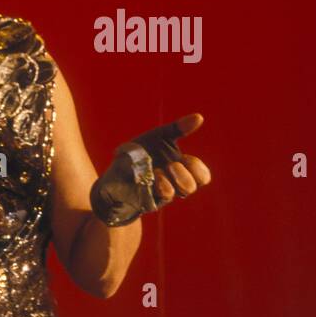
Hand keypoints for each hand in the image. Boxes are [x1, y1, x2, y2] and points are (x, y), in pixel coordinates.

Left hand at [90, 113, 211, 225]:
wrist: (113, 173)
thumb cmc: (138, 155)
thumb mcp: (156, 138)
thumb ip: (176, 129)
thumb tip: (199, 117)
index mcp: (180, 170)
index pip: (202, 176)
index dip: (197, 168)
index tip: (185, 157)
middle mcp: (175, 184)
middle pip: (196, 184)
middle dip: (188, 173)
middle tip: (173, 164)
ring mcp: (163, 193)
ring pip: (183, 191)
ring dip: (175, 178)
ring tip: (159, 169)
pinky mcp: (150, 200)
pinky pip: (164, 196)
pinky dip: (160, 185)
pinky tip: (151, 177)